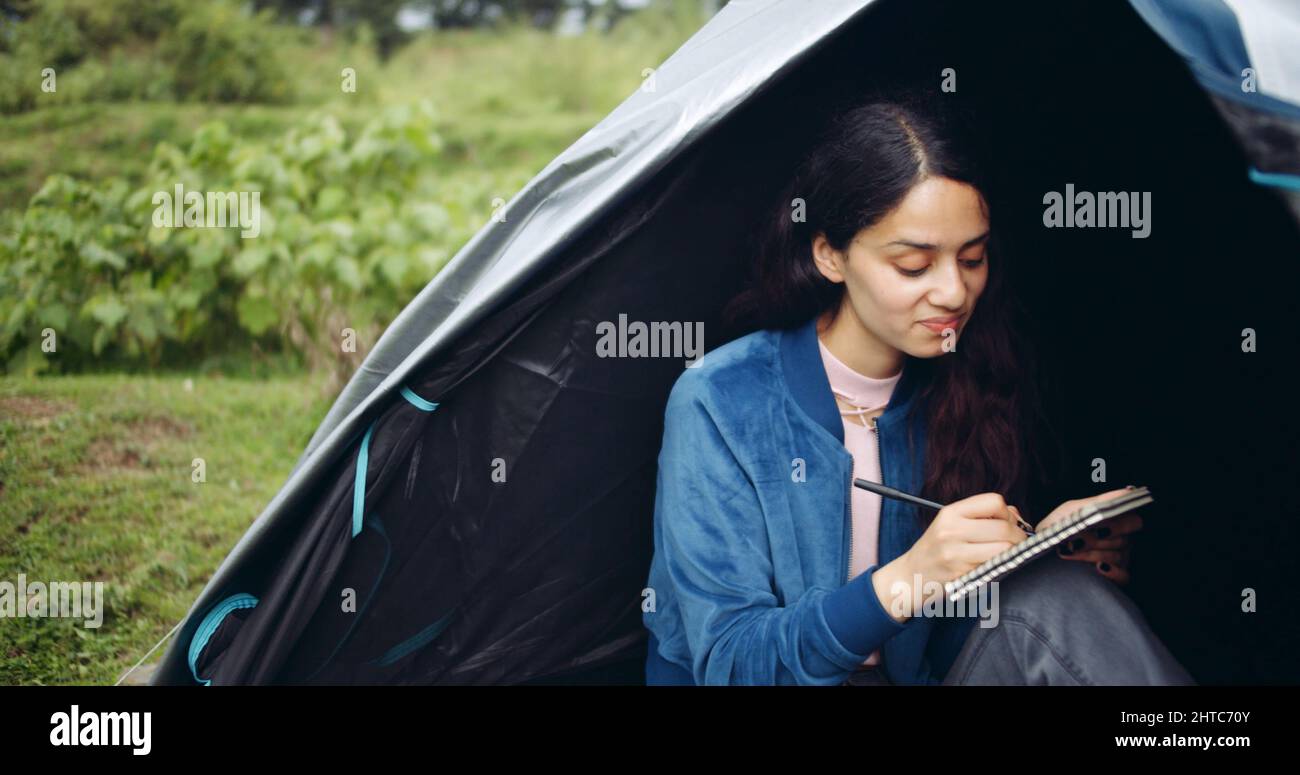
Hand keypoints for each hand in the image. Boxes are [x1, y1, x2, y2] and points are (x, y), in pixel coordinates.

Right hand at [875, 492, 1027, 620]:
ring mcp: (955, 552)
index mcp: (951, 512)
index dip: (1007, 513)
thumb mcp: (952, 524)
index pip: (994, 501)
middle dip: (1018, 536)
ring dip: (1013, 552)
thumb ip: (984, 515)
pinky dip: (1001, 565)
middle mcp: (951, 529)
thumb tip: (1017, 517)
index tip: (1006, 523)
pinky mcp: (961, 573)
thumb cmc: (937, 549)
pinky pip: (995, 566)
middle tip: (1016, 543)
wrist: (912, 575)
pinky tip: (994, 565)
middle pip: (1003, 526)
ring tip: (1007, 554)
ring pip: (1004, 548)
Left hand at [1036, 487, 1142, 585]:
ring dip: (1092, 553)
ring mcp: (1120, 559)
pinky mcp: (1116, 577)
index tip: (1099, 526)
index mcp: (1117, 520)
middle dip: (1099, 540)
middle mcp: (1122, 539)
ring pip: (1118, 556)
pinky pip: (1123, 576)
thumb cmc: (1061, 525)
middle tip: (1076, 540)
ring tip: (1070, 550)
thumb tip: (1129, 491)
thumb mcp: (1074, 510)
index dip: (1119, 524)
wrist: (1042, 546)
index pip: (1133, 521)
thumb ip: (1100, 501)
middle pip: (1125, 540)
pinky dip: (1112, 572)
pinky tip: (1098, 567)